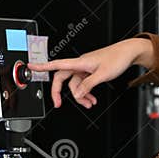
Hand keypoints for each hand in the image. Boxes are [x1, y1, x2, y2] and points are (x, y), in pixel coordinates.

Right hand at [26, 38, 153, 108]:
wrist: (128, 53)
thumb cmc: (117, 58)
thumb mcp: (102, 75)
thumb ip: (88, 85)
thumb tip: (78, 94)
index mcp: (80, 62)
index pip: (56, 64)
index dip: (42, 66)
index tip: (30, 67)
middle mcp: (80, 64)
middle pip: (63, 78)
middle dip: (59, 92)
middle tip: (58, 104)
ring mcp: (86, 68)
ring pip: (75, 84)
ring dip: (80, 96)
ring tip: (89, 104)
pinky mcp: (91, 71)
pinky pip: (84, 83)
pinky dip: (86, 92)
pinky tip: (92, 99)